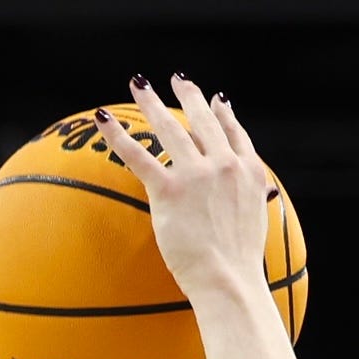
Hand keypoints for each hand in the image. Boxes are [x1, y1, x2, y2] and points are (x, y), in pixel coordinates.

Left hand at [96, 77, 274, 308]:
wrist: (229, 279)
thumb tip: (246, 198)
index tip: (217, 100)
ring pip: (170, 128)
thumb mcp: (255, 220)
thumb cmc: (239, 262)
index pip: (234, 133)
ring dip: (151, 102)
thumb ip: (249, 198)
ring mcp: (197, 174)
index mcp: (249, 172)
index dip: (223, 114)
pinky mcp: (170, 189)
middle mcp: (224, 164)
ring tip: (138, 85)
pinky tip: (104, 120)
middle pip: (202, 121)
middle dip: (187, 96)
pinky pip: (138, 155)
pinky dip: (118, 135)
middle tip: (176, 79)